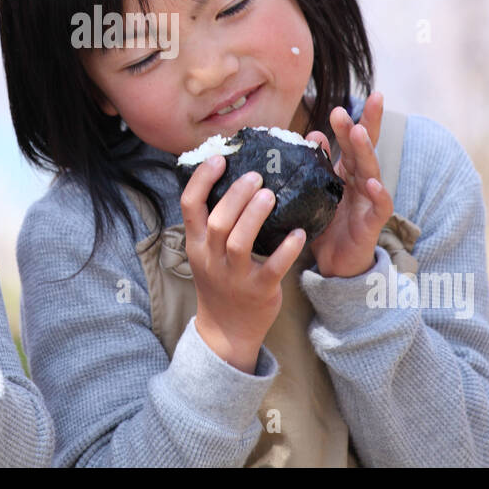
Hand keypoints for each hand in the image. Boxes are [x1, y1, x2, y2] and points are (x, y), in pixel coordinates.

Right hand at [181, 154, 306, 372]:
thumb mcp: (205, 253)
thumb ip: (213, 222)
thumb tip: (233, 178)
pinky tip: (299, 233)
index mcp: (196, 244)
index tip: (219, 158)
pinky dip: (286, 249)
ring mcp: (233, 277)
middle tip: (256, 175)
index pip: (189, 205)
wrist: (226, 330)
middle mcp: (211, 259)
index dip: (202, 179)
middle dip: (235, 195)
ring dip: (255, 215)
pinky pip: (273, 268)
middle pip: (217, 221)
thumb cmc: (220, 281)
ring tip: (270, 195)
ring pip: (239, 242)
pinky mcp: (258, 291)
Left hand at [305, 91, 393, 278]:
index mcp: (347, 172)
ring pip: (371, 171)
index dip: (353, 122)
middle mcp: (361, 182)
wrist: (335, 264)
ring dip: (366, 151)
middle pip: (364, 150)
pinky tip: (373, 184)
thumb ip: (315, 167)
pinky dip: (379, 195)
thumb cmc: (326, 225)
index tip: (346, 102)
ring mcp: (369, 201)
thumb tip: (312, 135)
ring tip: (359, 133)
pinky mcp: (373, 224)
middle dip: (364, 126)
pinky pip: (380, 207)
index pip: (352, 142)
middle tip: (361, 104)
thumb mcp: (316, 193)